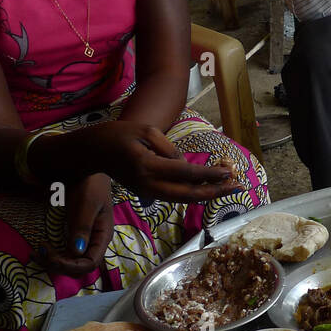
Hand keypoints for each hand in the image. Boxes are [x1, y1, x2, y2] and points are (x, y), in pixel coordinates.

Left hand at [42, 172, 113, 275]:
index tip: (51, 255)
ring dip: (52, 262)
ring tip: (35, 252)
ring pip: (70, 262)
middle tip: (39, 251)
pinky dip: (51, 255)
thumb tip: (77, 252)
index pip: (90, 263)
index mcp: (102, 236)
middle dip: (58, 265)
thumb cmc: (90, 184)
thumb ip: (82, 227)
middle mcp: (94, 242)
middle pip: (79, 267)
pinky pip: (64, 253)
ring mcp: (84, 240)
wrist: (86, 170)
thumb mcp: (87, 204)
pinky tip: (40, 248)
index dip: (70, 266)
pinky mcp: (74, 236)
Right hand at [79, 121, 238, 202]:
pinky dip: (194, 193)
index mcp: (147, 166)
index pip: (186, 173)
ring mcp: (146, 191)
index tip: (229, 172)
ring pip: (182, 199)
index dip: (209, 175)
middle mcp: (148, 184)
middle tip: (239, 187)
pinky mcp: (146, 193)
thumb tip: (186, 166)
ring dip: (207, 195)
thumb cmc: (118, 135)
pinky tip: (209, 187)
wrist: (91, 152)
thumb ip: (169, 148)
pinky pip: (174, 196)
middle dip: (215, 192)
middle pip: (188, 194)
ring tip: (230, 188)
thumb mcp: (146, 131)